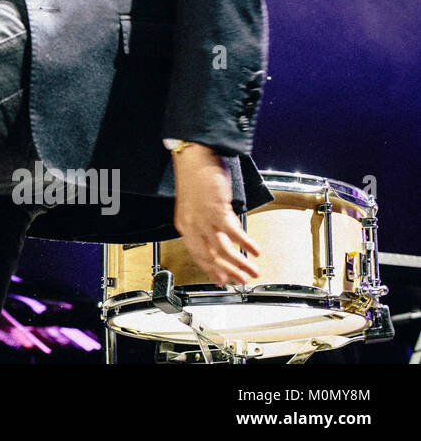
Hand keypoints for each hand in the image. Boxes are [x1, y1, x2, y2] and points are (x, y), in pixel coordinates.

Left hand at [171, 143, 261, 285]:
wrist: (194, 158)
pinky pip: (232, 232)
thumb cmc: (197, 179)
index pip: (197, 255)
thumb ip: (209, 225)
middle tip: (241, 282)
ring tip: (253, 272)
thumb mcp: (198, 207)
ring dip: (240, 264)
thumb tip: (226, 239)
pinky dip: (245, 244)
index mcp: (184, 226)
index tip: (221, 280)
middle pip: (209, 257)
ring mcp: (203, 219)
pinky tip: (256, 252)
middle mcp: (191, 225)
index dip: (211, 270)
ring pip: (222, 249)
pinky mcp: (216, 209)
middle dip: (227, 272)